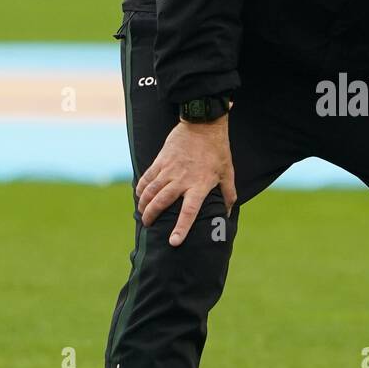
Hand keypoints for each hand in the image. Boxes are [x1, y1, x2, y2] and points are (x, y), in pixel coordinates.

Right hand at [135, 117, 235, 246]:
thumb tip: (228, 213)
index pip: (189, 211)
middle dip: (152, 216)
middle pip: (161, 202)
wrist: (203, 125)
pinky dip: (141, 187)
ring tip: (143, 214)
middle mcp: (182, 179)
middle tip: (148, 225)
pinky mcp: (161, 160)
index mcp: (200, 185)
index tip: (174, 242)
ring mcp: (169, 169)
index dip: (181, 228)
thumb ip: (228, 194)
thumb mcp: (227, 173)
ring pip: (150, 191)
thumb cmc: (218, 151)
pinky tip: (139, 195)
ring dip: (144, 204)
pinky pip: (147, 177)